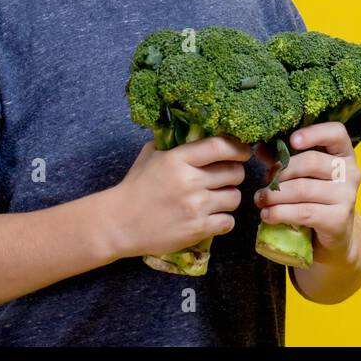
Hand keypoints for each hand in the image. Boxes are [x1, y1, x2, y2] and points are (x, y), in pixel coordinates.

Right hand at [107, 135, 250, 259]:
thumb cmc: (134, 188)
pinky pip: (228, 222)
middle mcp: (190, 181)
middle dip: (234, 174)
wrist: (118, 224)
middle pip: (235, 172)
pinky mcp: (197, 229)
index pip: (220, 146)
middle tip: (226, 178)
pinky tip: (213, 218)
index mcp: (178, 159)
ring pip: (235, 197)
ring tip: (217, 199)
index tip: (242, 151)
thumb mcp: (150, 157)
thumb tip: (193, 131)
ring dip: (229, 198)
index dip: (238, 148)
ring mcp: (195, 206)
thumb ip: (172, 144)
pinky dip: (223, 220)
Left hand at [252, 122, 359, 261]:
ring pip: (303, 189)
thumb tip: (259, 147)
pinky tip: (267, 215)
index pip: (336, 132)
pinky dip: (280, 213)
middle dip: (280, 172)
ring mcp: (347, 196)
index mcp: (344, 154)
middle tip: (264, 183)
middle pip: (310, 162)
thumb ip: (283, 160)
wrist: (334, 237)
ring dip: (275, 195)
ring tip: (260, 200)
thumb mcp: (301, 176)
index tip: (291, 140)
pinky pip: (304, 212)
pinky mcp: (339, 219)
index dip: (313, 133)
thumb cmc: (315, 199)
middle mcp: (351, 172)